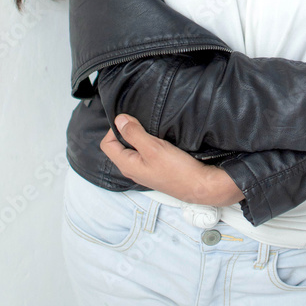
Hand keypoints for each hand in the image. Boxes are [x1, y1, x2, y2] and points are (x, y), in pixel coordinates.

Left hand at [99, 115, 243, 204]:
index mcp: (126, 164)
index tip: (130, 120)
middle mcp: (131, 168)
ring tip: (150, 128)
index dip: (114, 129)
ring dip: (137, 136)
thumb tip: (119, 119)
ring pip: (131, 148)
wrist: (198, 185)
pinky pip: (143, 152)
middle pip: (118, 145)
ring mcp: (142, 170)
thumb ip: (134, 133)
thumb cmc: (176, 169)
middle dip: (126, 131)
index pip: (107, 143)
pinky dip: (146, 142)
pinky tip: (157, 138)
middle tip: (141, 122)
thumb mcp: (153, 148)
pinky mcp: (153, 169)